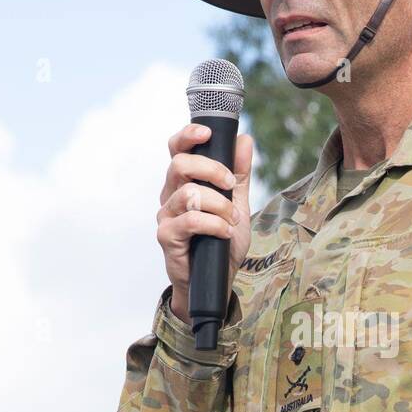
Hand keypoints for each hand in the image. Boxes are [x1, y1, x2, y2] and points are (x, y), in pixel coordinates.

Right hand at [157, 124, 253, 322]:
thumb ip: (240, 175)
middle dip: (212, 170)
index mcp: (184, 182)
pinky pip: (190, 220)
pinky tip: (225, 232)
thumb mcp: (237, 204)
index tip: (207, 132)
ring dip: (219, 205)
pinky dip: (214, 223)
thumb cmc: (222, 242)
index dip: (188, 136)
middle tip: (231, 185)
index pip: (177, 149)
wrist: (217, 280)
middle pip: (180, 164)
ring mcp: (167, 215)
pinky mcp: (167, 236)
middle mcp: (170, 195)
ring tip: (233, 219)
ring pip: (189, 193)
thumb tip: (244, 140)